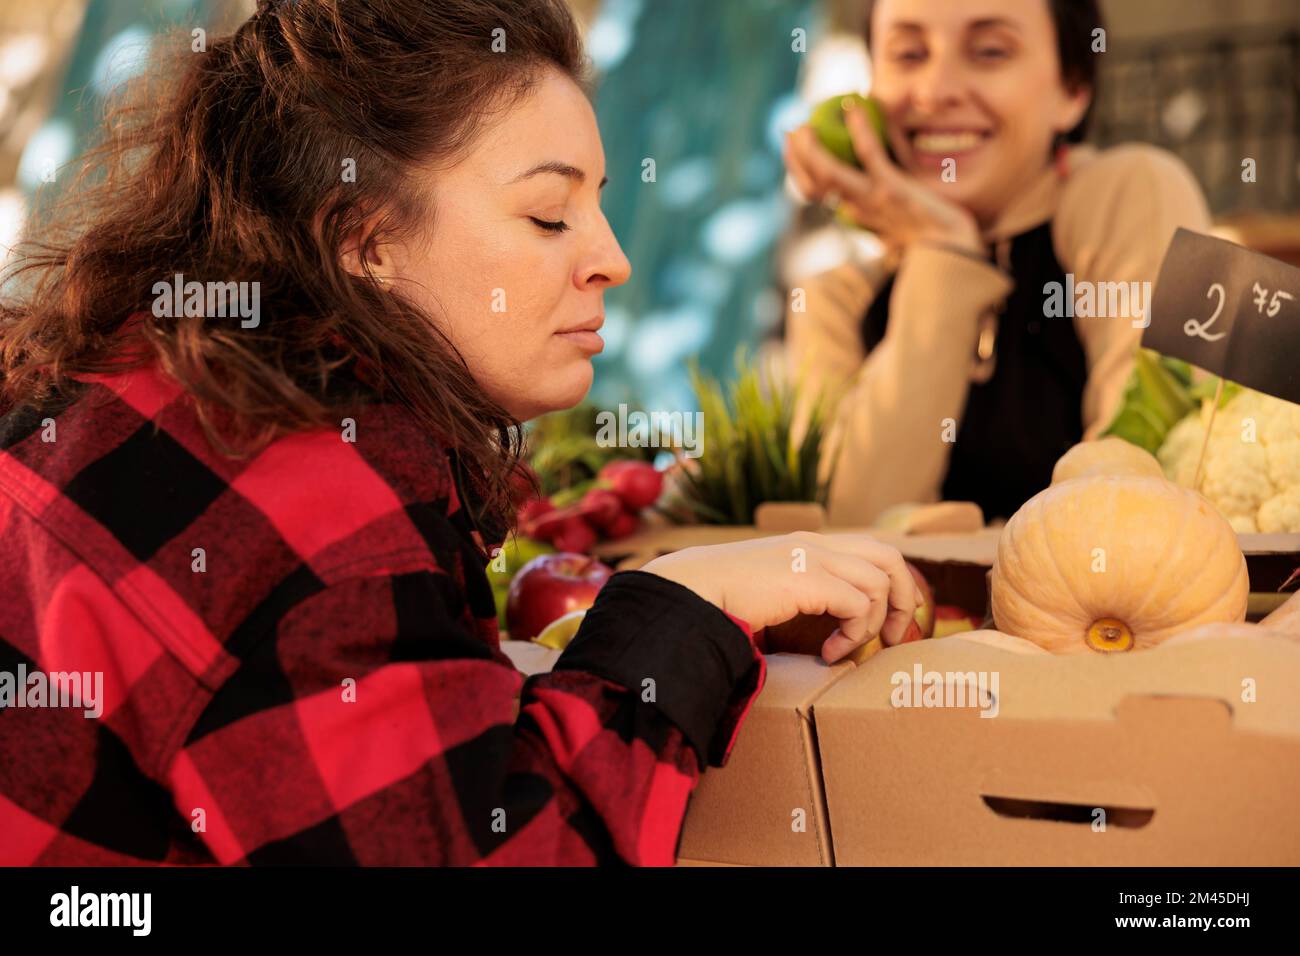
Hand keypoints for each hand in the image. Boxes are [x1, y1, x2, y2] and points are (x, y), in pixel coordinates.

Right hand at [642, 532, 921, 662]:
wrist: (690, 588)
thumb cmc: (719, 597)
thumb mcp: (768, 588)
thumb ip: (796, 593)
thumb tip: (821, 627)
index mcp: (807, 543)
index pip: (871, 550)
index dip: (890, 583)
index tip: (884, 620)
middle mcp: (816, 544)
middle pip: (889, 557)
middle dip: (903, 598)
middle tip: (891, 635)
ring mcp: (813, 557)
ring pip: (878, 584)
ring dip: (871, 625)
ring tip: (845, 650)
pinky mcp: (809, 579)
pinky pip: (857, 606)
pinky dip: (853, 635)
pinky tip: (828, 654)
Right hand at [783, 99, 981, 255]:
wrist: (950, 246)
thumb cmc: (928, 230)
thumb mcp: (896, 214)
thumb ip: (878, 200)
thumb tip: (868, 179)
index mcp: (853, 213)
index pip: (813, 192)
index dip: (796, 168)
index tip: (793, 146)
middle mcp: (856, 208)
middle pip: (811, 184)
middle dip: (795, 157)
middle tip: (791, 130)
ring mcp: (872, 198)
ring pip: (829, 173)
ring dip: (811, 148)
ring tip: (805, 124)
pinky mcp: (892, 188)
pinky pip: (870, 154)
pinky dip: (859, 129)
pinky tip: (853, 108)